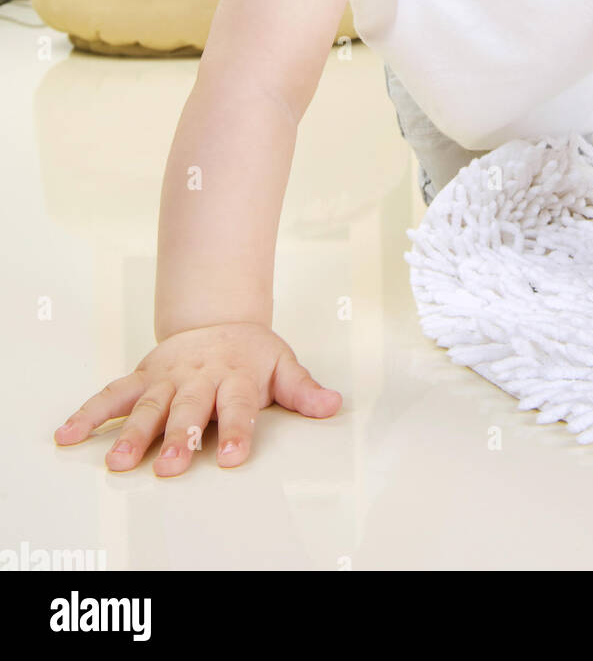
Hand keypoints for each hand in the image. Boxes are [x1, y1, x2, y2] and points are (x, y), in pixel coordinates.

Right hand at [53, 322, 341, 475]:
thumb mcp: (282, 365)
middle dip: (178, 438)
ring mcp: (167, 377)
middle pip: (187, 410)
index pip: (237, 406)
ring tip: (118, 461)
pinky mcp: (142, 377)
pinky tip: (68, 434)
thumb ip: (303, 389)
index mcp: (235, 376)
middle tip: (170, 466)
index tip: (232, 457)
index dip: (236, 430)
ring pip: (148, 405)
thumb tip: (332, 404)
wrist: (219, 319)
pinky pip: (112, 395)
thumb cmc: (251, 354)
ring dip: (132, 433)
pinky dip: (88, 413)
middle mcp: (198, 377)